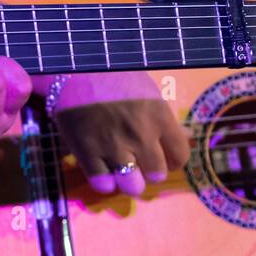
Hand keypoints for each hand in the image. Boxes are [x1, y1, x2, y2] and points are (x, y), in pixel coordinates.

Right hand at [49, 71, 190, 196]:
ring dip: (130, 181)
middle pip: (157, 174)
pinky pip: (103, 185)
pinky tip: (103, 170)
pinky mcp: (87, 154)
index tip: (166, 157)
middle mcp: (141, 136)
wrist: (74, 69)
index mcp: (159, 116)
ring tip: (123, 170)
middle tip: (141, 161)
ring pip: (133, 186)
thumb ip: (162, 117)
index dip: (173, 159)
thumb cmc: (113, 74)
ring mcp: (114, 147)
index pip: (180, 155)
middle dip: (151, 170)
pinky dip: (105, 181)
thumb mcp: (147, 91)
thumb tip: (181, 136)